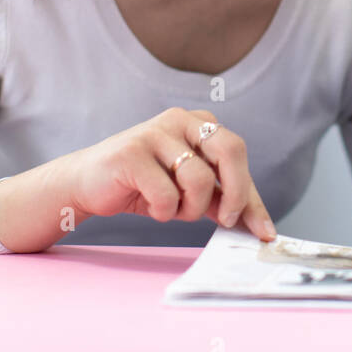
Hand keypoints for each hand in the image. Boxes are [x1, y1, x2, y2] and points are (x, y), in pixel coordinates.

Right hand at [67, 107, 275, 240]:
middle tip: (226, 221)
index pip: (237, 157)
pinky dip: (163, 211)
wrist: (86, 184)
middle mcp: (181, 119)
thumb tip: (256, 224)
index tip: (265, 232)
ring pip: (199, 179)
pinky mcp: (132, 152)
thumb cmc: (141, 184)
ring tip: (171, 209)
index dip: (252, 198)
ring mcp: (156, 132)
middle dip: (236, 194)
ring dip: (189, 209)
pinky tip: (150, 206)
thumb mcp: (187, 189)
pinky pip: (167, 194)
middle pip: (231, 151)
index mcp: (199, 123)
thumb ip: (218, 197)